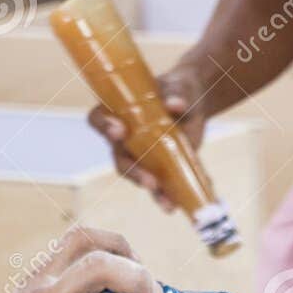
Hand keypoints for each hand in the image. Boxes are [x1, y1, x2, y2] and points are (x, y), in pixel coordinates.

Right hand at [87, 66, 209, 212]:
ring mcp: (140, 156)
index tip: (119, 131)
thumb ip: (176, 94)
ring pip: (137, 176)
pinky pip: (158, 187)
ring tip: (167, 203)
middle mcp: (124, 138)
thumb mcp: (179, 88)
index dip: (105, 126)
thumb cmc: (178, 90)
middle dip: (133, 171)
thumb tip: (174, 104)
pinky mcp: (157, 168)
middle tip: (150, 181)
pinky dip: (167, 197)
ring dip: (151, 190)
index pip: (99, 119)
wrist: (193, 104)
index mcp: (119, 112)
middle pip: (119, 158)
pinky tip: (176, 204)